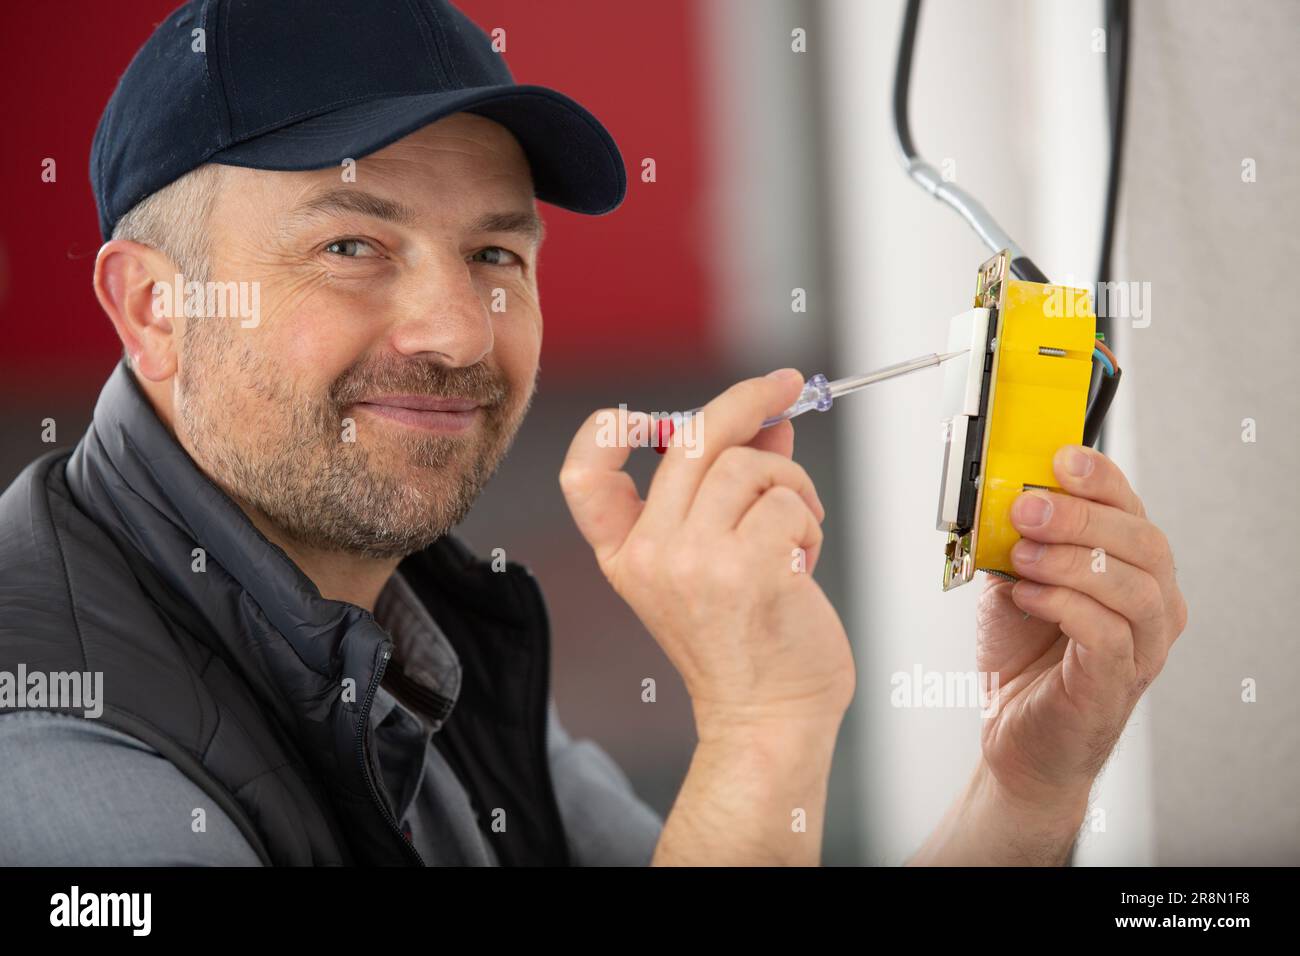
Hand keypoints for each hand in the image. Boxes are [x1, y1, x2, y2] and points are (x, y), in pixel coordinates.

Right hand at [559, 369, 854, 731]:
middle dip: (748, 400)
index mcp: (627, 553)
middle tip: (784, 386)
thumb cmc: (746, 643)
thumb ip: (732, 483)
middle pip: (690, 439)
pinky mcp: (749, 572)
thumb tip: (765, 419)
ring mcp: (696, 563)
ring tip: (798, 530)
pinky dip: (808, 520)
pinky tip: (803, 559)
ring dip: (791, 484)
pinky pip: (786, 502)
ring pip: (748, 465)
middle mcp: (652, 555)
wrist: (768, 718)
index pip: (584, 475)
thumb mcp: (717, 558)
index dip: (607, 430)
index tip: (648, 414)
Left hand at [975, 444, 1187, 812]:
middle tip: (1025, 507)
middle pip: (1141, 541)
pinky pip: (1107, 634)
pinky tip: (1028, 596)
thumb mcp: (1014, 579)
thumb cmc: (1023, 656)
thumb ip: (1016, 540)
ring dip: (1069, 560)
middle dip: (1079, 516)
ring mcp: (1142, 647)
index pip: (1132, 508)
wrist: (1014, 734)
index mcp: (1131, 569)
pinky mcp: (1116, 683)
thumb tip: (1001, 496)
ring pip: (1132, 586)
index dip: (1101, 478)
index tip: (1058, 458)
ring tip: (1020, 556)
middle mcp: (1151, 604)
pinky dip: (1064, 606)